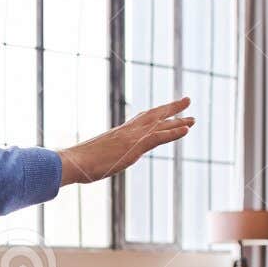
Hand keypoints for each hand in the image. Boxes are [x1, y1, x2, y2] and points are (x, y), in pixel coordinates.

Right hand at [58, 98, 193, 185]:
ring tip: (194, 118)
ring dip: (179, 121)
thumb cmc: (78, 164)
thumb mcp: (93, 159)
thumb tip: (93, 165)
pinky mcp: (134, 146)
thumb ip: (100, 158)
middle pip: (154, 115)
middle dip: (171, 108)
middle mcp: (127, 131)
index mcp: (119, 133)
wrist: (73, 162)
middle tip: (187, 101)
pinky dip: (173, 132)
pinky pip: (158, 137)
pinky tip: (186, 129)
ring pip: (160, 125)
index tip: (166, 109)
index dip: (156, 113)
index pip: (141, 119)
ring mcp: (131, 137)